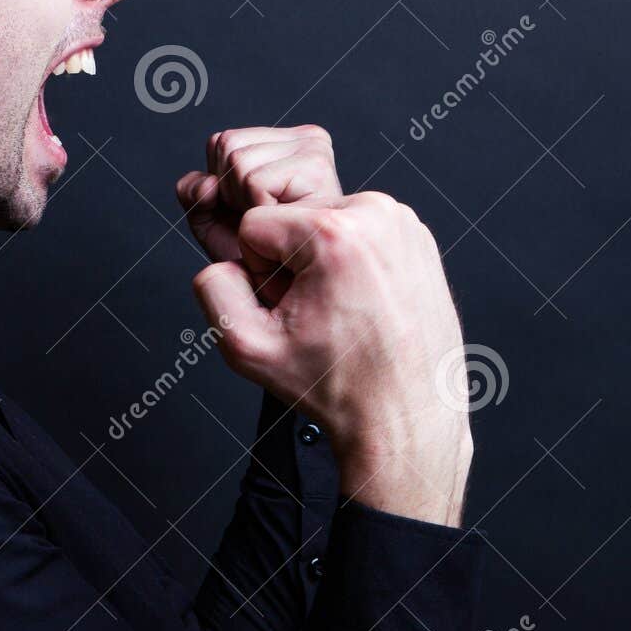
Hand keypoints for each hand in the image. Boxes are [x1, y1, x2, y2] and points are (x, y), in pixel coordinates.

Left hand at [175, 126, 341, 263]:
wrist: (281, 291)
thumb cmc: (255, 254)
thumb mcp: (209, 217)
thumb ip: (192, 192)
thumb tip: (208, 185)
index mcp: (286, 141)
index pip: (220, 141)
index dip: (220, 184)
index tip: (249, 208)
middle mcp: (307, 139)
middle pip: (228, 147)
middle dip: (231, 193)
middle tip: (261, 220)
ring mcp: (315, 152)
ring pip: (239, 163)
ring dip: (245, 204)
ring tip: (271, 224)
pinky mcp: (317, 172)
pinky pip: (255, 182)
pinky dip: (257, 211)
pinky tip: (280, 227)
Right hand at [187, 188, 473, 527]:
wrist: (405, 414)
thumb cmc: (341, 385)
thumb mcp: (248, 348)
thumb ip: (213, 291)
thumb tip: (224, 262)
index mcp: (335, 233)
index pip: (253, 224)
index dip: (260, 273)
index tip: (291, 307)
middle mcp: (377, 216)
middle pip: (291, 219)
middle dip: (292, 264)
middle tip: (318, 313)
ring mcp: (404, 224)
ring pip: (323, 223)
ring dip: (321, 262)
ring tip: (343, 310)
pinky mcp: (417, 236)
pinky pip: (357, 232)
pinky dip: (352, 262)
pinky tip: (364, 302)